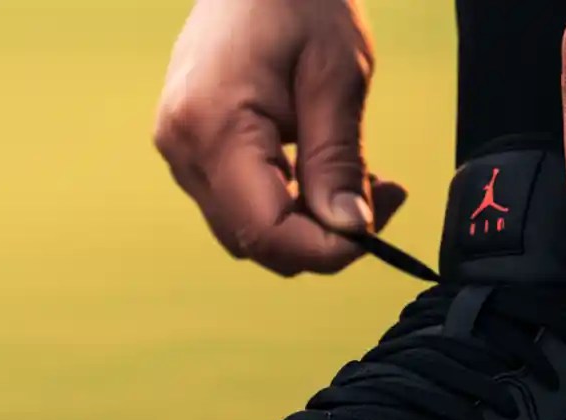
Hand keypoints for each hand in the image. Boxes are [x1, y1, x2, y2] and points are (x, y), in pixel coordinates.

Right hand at [154, 0, 405, 275]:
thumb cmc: (299, 2)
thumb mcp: (337, 78)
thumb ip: (339, 160)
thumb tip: (350, 230)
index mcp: (213, 129)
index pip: (268, 232)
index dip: (328, 249)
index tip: (378, 227)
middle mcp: (184, 149)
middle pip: (257, 241)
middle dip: (325, 237)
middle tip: (384, 193)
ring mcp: (181, 151)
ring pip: (250, 230)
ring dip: (309, 223)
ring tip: (360, 177)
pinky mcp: (192, 148)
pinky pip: (241, 203)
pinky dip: (289, 203)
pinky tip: (324, 171)